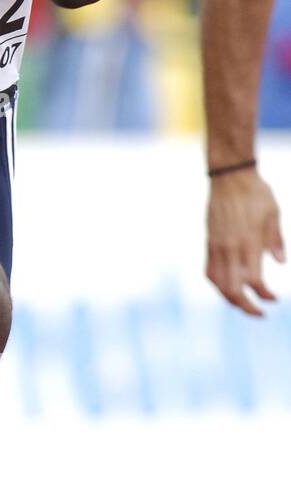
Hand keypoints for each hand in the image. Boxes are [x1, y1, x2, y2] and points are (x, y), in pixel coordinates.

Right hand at [206, 168, 285, 315]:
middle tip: (259, 313)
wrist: (229, 176)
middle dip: (246, 307)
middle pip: (233, 290)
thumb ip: (275, 240)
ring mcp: (217, 245)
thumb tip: (280, 262)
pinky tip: (227, 286)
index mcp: (249, 242)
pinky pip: (209, 270)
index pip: (254, 281)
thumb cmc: (256, 193)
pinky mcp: (209, 241)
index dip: (265, 295)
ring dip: (230, 299)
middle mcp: (230, 248)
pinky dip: (218, 283)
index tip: (274, 298)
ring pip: (218, 283)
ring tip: (243, 304)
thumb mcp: (273, 214)